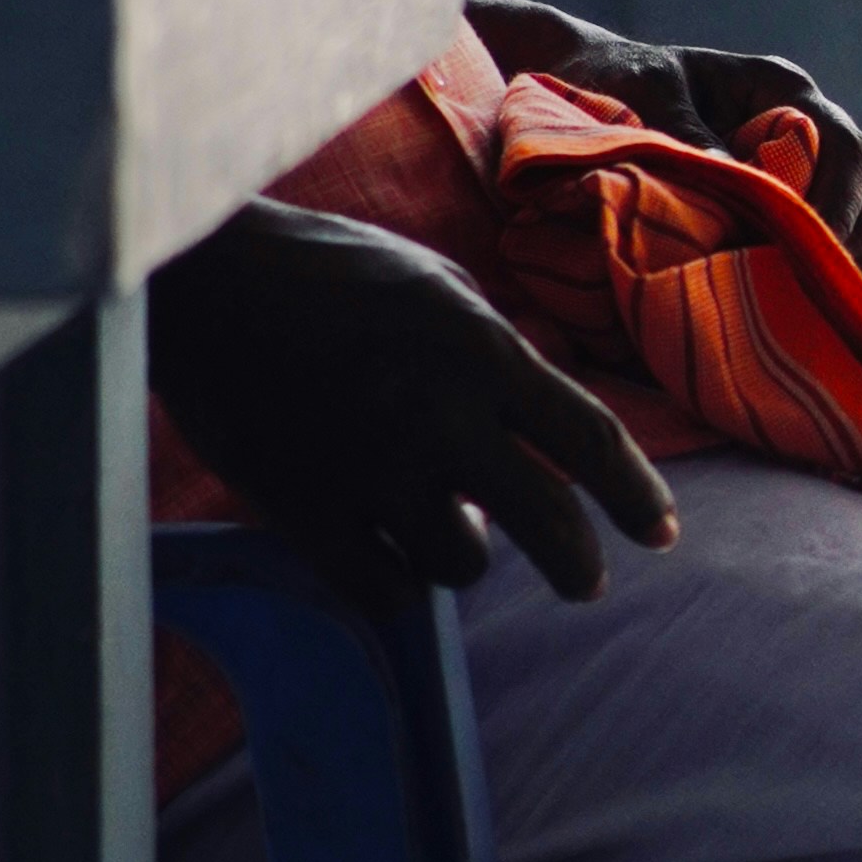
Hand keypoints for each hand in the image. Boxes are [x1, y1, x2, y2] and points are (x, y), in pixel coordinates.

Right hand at [149, 202, 679, 612]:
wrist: (203, 283)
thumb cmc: (327, 272)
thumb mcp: (436, 286)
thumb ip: (498, 353)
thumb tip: (549, 423)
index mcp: (479, 348)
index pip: (589, 438)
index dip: (636, 495)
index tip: (659, 533)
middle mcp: (439, 413)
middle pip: (550, 523)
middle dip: (580, 566)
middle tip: (586, 582)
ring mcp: (372, 468)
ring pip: (461, 562)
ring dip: (458, 551)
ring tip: (428, 516)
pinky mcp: (306, 511)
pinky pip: (385, 589)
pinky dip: (397, 581)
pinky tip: (387, 554)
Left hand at [466, 0, 861, 283]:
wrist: (582, 84)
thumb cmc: (613, 78)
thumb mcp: (643, 93)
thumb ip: (684, 132)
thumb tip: (736, 181)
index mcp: (781, 89)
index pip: (841, 149)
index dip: (834, 204)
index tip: (800, 248)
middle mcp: (807, 135)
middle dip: (836, 255)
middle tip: (791, 300)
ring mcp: (803, 180)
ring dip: (836, 279)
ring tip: (791, 316)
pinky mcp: (786, 221)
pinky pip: (832, 264)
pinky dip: (820, 292)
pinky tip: (780, 316)